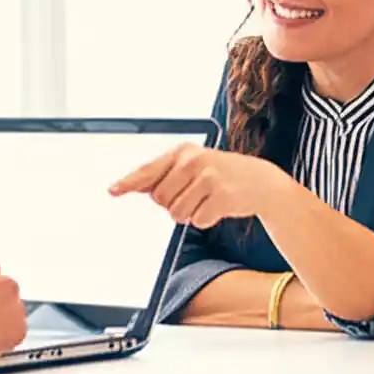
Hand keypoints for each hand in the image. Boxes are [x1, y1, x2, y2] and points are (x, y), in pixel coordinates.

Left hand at [109, 144, 274, 228]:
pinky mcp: (222, 196)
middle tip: (193, 195)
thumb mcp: (191, 167)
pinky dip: (207, 220)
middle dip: (173, 204)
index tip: (112, 190)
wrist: (261, 181)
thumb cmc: (218, 175)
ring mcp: (209, 177)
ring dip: (190, 213)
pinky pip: (198, 221)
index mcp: (181, 152)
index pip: (148, 170)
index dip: (128, 182)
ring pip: (178, 213)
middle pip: (160, 199)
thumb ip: (161, 176)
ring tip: (207, 199)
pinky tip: (219, 206)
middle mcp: (193, 161)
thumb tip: (125, 185)